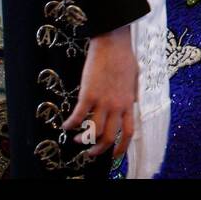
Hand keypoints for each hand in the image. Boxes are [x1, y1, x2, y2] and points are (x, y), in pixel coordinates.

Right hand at [65, 26, 136, 159]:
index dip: (121, 148)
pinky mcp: (88, 94)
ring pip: (93, 130)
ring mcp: (102, 101)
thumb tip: (131, 104)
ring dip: (83, 139)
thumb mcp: (135, 79)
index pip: (129, 132)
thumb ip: (132, 95)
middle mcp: (117, 105)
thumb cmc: (125, 57)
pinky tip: (65, 126)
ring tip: (77, 139)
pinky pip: (78, 116)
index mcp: (129, 102)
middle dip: (99, 149)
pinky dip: (70, 124)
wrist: (113, 43)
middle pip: (108, 136)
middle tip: (90, 153)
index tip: (114, 156)